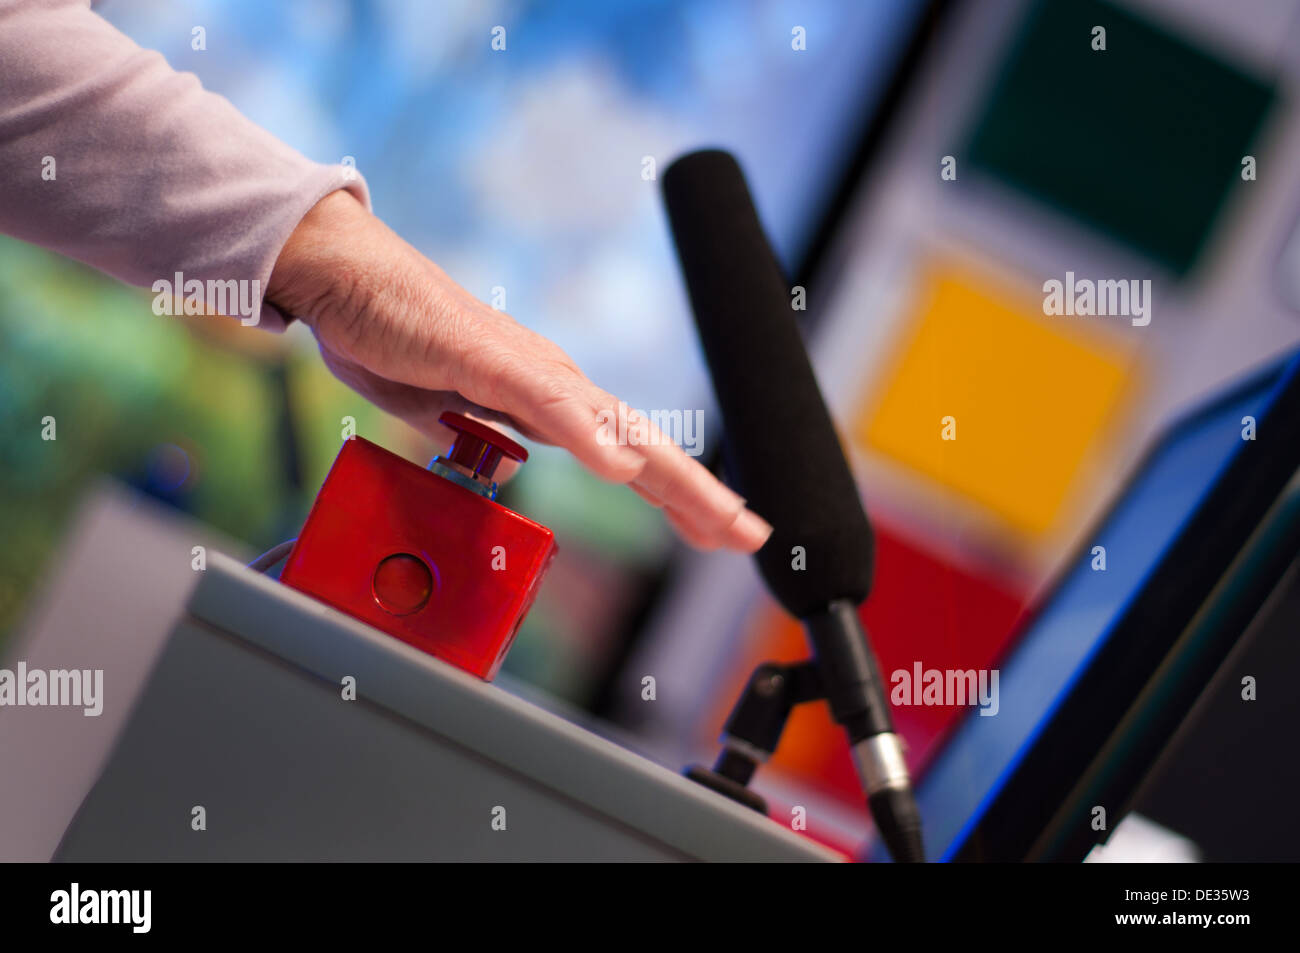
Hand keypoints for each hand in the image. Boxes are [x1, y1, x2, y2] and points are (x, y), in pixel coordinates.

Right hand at [267, 190, 772, 551]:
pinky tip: (625, 470)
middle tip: (750, 535)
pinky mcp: (495, 362)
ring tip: (718, 516)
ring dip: (672, 476)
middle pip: (641, 447)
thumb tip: (504, 466)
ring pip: (617, 430)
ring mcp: (531, 372)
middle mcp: (554, 385)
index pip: (625, 454)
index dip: (674, 493)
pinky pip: (552, 407)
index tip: (713, 531)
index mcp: (546, 402)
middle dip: (699, 495)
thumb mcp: (440, 414)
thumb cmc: (391, 336)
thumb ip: (475, 440)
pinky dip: (591, 439)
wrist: (345, 281)